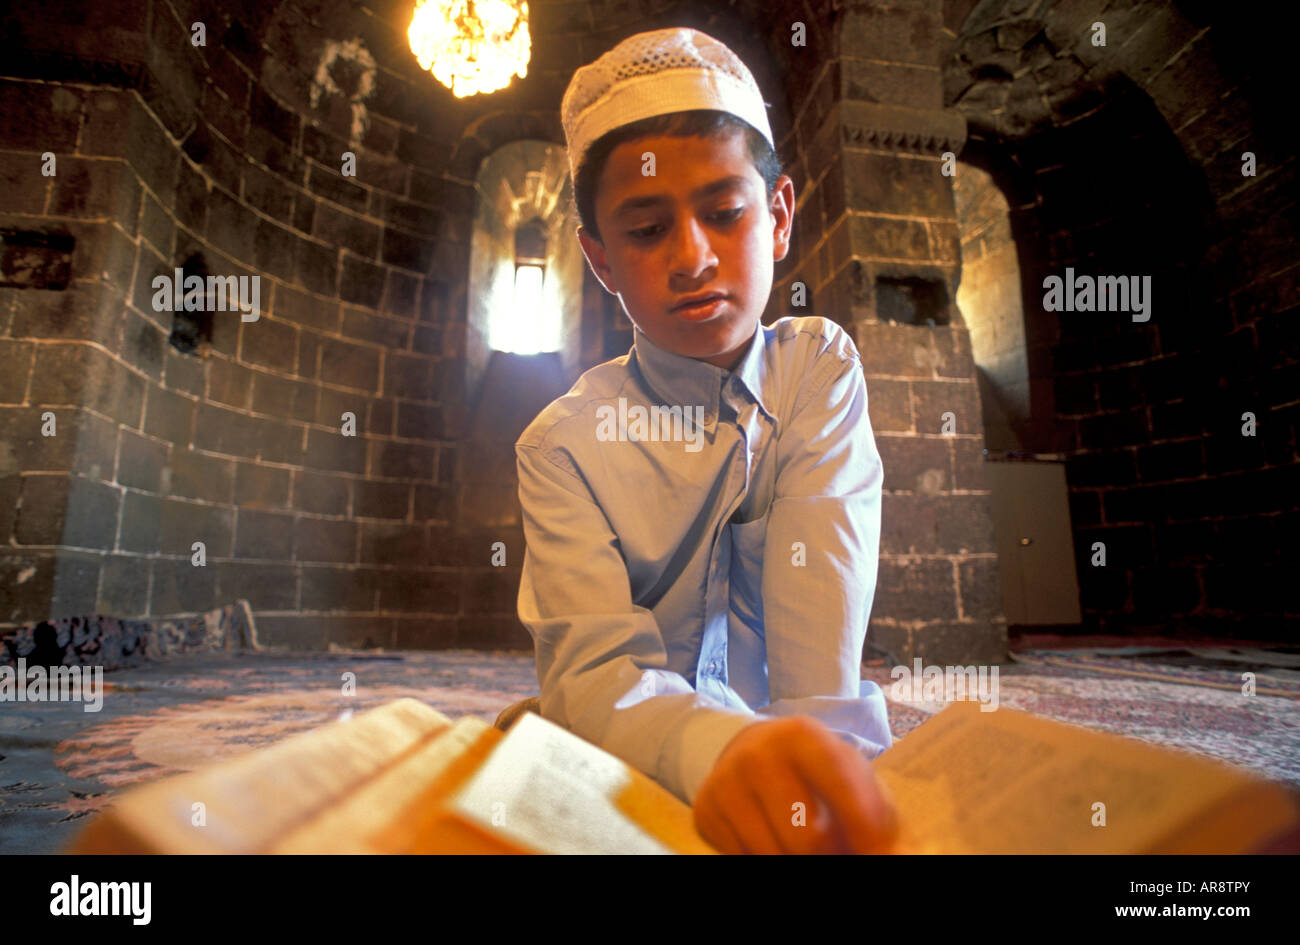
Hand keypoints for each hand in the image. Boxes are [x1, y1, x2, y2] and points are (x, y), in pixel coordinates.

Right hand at [693, 715, 897, 853]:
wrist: (755, 753)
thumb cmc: (816, 772)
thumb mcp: (850, 775)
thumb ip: (875, 814)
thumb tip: (887, 854)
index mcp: (801, 736)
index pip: (840, 790)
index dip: (865, 831)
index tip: (876, 851)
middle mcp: (756, 754)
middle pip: (806, 840)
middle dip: (829, 854)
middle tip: (834, 847)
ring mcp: (724, 782)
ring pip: (772, 856)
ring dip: (796, 861)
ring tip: (805, 844)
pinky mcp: (704, 810)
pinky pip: (742, 859)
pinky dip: (763, 858)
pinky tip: (772, 840)